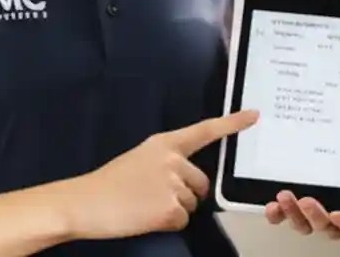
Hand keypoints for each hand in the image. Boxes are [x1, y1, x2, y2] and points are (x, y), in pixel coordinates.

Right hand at [62, 110, 260, 239]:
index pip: (204, 130)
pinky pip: (182, 221)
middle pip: (202, 183)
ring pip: (192, 204)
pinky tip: (145, 216)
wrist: (85, 202)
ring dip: (174, 209)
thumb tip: (186, 180)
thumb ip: (166, 162)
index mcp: (164, 143)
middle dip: (188, 194)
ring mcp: (172, 183)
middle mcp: (172, 159)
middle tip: (153, 196)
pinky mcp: (170, 208)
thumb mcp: (139, 159)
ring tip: (143, 204)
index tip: (254, 115)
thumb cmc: (109, 184)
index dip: (232, 123)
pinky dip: (167, 223)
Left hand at [264, 136, 339, 239]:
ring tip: (285, 194)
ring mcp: (304, 209)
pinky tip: (272, 204)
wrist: (298, 131)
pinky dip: (275, 214)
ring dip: (293, 214)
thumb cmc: (337, 144)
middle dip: (317, 217)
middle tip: (308, 200)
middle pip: (327, 228)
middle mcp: (328, 209)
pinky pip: (279, 218)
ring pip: (302, 224)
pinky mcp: (283, 203)